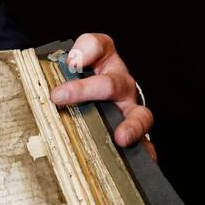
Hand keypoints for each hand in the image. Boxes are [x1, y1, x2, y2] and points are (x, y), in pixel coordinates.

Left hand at [48, 32, 156, 163]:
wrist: (99, 100)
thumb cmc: (85, 81)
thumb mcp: (74, 62)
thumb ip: (75, 54)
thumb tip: (75, 61)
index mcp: (106, 62)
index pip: (97, 46)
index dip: (83, 51)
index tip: (69, 62)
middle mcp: (121, 85)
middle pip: (110, 84)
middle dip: (85, 90)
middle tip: (59, 97)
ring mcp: (130, 110)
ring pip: (139, 115)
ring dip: (131, 126)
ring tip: (122, 138)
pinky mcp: (134, 132)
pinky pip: (145, 142)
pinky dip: (145, 150)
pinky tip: (144, 158)